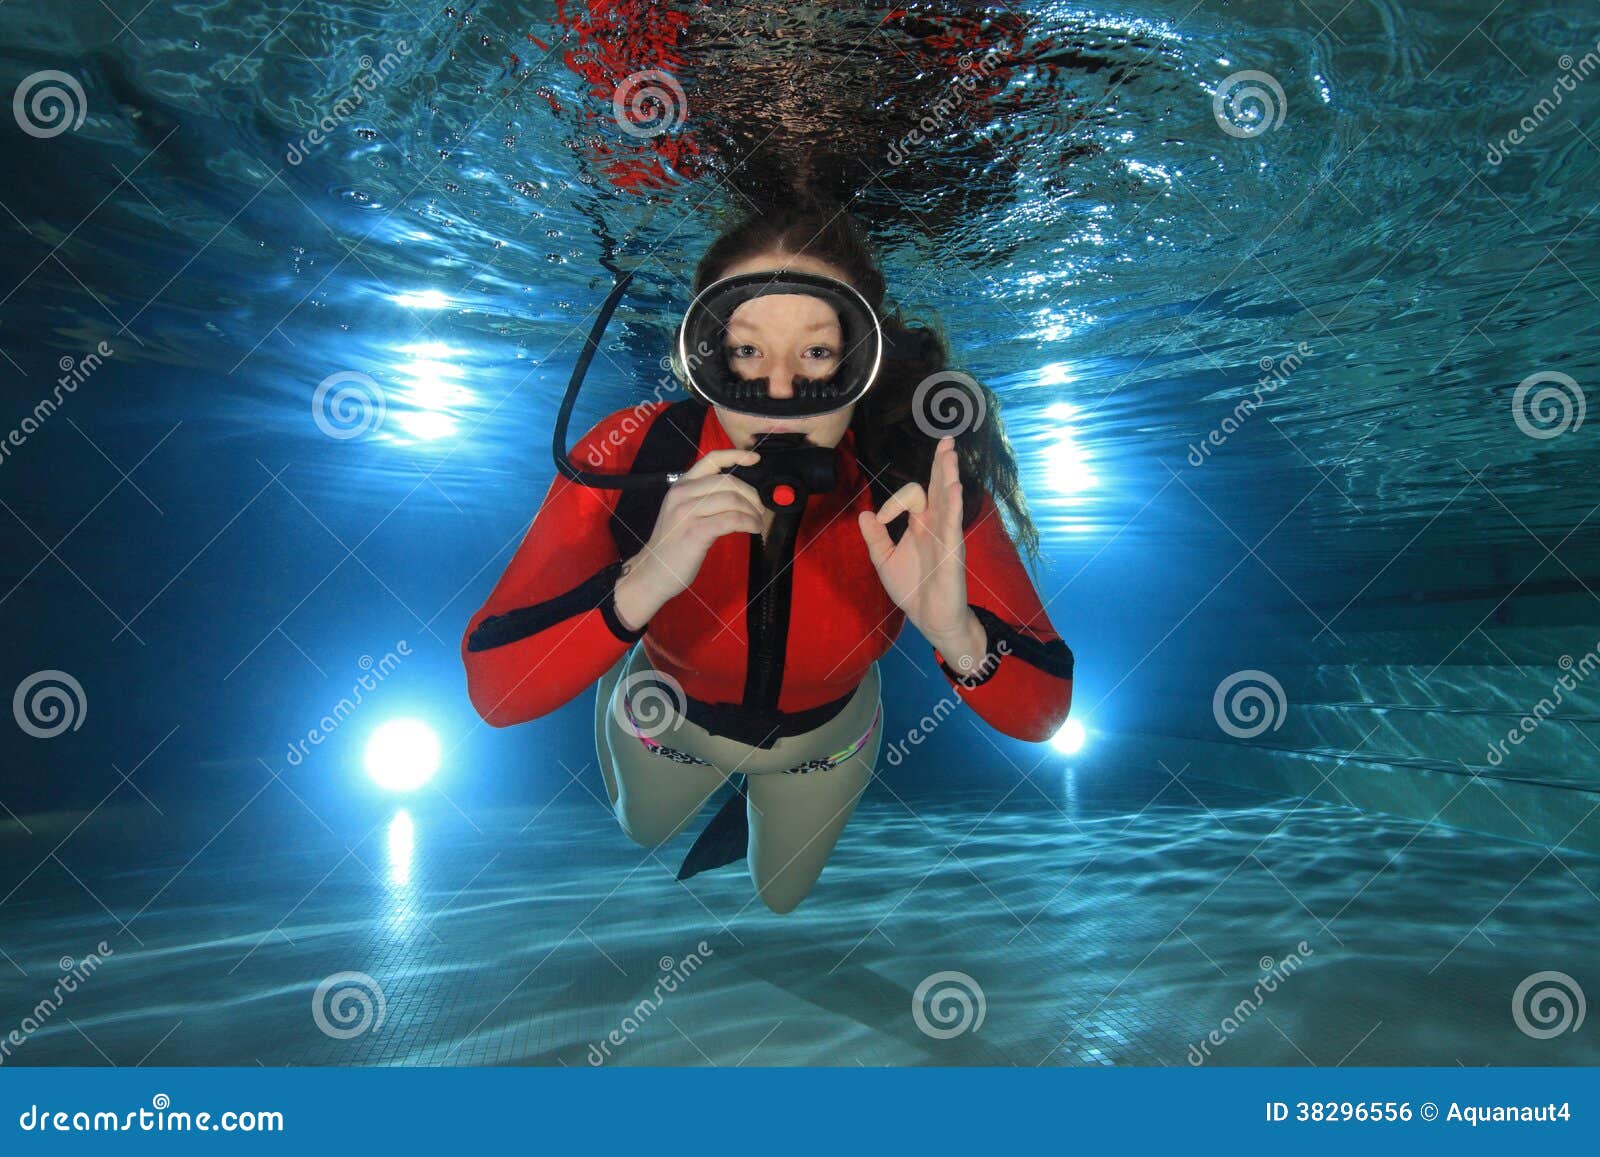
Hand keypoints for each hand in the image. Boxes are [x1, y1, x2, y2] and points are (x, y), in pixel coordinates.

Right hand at [613, 448, 766, 629]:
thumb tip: (738, 493)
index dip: (736, 455)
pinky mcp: (696, 531)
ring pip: (733, 500)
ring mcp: (688, 512)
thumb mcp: (683, 512)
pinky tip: (753, 529)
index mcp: (681, 485)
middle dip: (751, 494)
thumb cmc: (673, 544)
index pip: (711, 460)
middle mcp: (682, 493)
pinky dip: (749, 523)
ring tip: (757, 522)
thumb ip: (704, 497)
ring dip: (752, 511)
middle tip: (760, 509)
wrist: (653, 571)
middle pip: (729, 481)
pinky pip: (732, 519)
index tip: (755, 458)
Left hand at [857, 437, 984, 659]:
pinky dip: (952, 504)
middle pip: (939, 486)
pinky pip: (952, 522)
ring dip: (948, 474)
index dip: (893, 502)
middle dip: (941, 463)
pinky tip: (953, 487)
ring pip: (948, 497)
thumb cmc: (911, 588)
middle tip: (946, 440)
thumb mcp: (884, 560)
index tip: (881, 521)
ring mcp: (946, 534)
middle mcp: (936, 523)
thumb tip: (864, 514)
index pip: (912, 495)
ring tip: (950, 452)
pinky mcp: (952, 549)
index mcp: (920, 523)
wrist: (930, 617)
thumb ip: (875, 537)